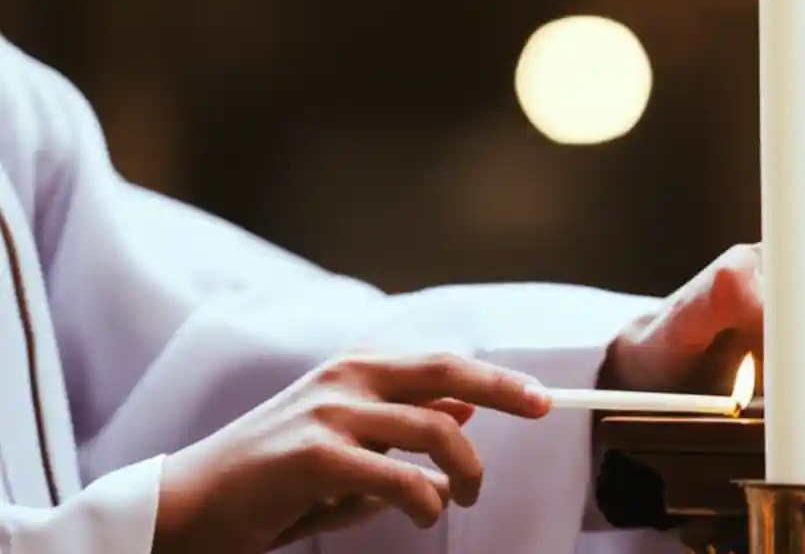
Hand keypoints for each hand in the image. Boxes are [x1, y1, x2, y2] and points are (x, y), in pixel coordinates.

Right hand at [154, 351, 550, 553]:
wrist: (189, 508)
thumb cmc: (271, 480)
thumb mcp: (344, 443)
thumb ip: (400, 425)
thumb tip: (462, 412)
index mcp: (352, 370)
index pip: (439, 363)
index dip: (494, 379)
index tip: (539, 397)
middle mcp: (344, 379)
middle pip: (446, 372)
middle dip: (503, 389)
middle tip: (543, 411)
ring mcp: (329, 414)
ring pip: (432, 430)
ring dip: (464, 471)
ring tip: (465, 499)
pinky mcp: (315, 458)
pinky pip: (400, 478)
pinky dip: (426, 500)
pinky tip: (424, 513)